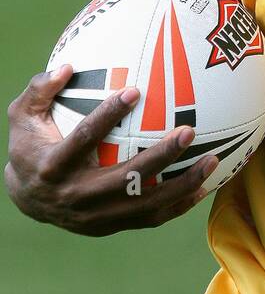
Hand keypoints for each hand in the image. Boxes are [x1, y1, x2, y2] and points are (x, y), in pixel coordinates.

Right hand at [5, 64, 219, 237]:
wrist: (29, 200)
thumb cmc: (31, 146)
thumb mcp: (23, 117)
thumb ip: (40, 90)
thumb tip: (66, 66)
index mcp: (53, 166)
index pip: (83, 139)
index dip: (107, 115)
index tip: (135, 90)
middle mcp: (77, 196)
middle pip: (125, 178)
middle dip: (160, 156)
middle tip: (188, 130)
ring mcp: (97, 216)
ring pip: (146, 204)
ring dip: (182, 183)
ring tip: (212, 159)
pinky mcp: (112, 227)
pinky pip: (152, 219)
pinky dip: (180, 204)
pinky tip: (205, 185)